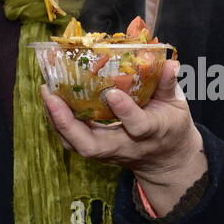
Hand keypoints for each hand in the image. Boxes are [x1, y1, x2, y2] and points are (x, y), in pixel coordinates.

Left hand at [40, 58, 206, 216]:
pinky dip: (58, 122)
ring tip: (46, 93)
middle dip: (68, 123)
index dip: (124, 111)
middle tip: (52, 96)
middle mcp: (125, 146)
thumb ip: (168, 84)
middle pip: (92, 145)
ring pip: (76, 145)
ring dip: (57, 121)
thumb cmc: (170, 127)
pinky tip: (51, 101)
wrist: (165, 160)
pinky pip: (72, 141)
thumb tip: (170, 63)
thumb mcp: (177, 105)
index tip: (112, 92)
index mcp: (151, 132)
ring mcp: (108, 153)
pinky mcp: (97, 152)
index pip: (137, 126)